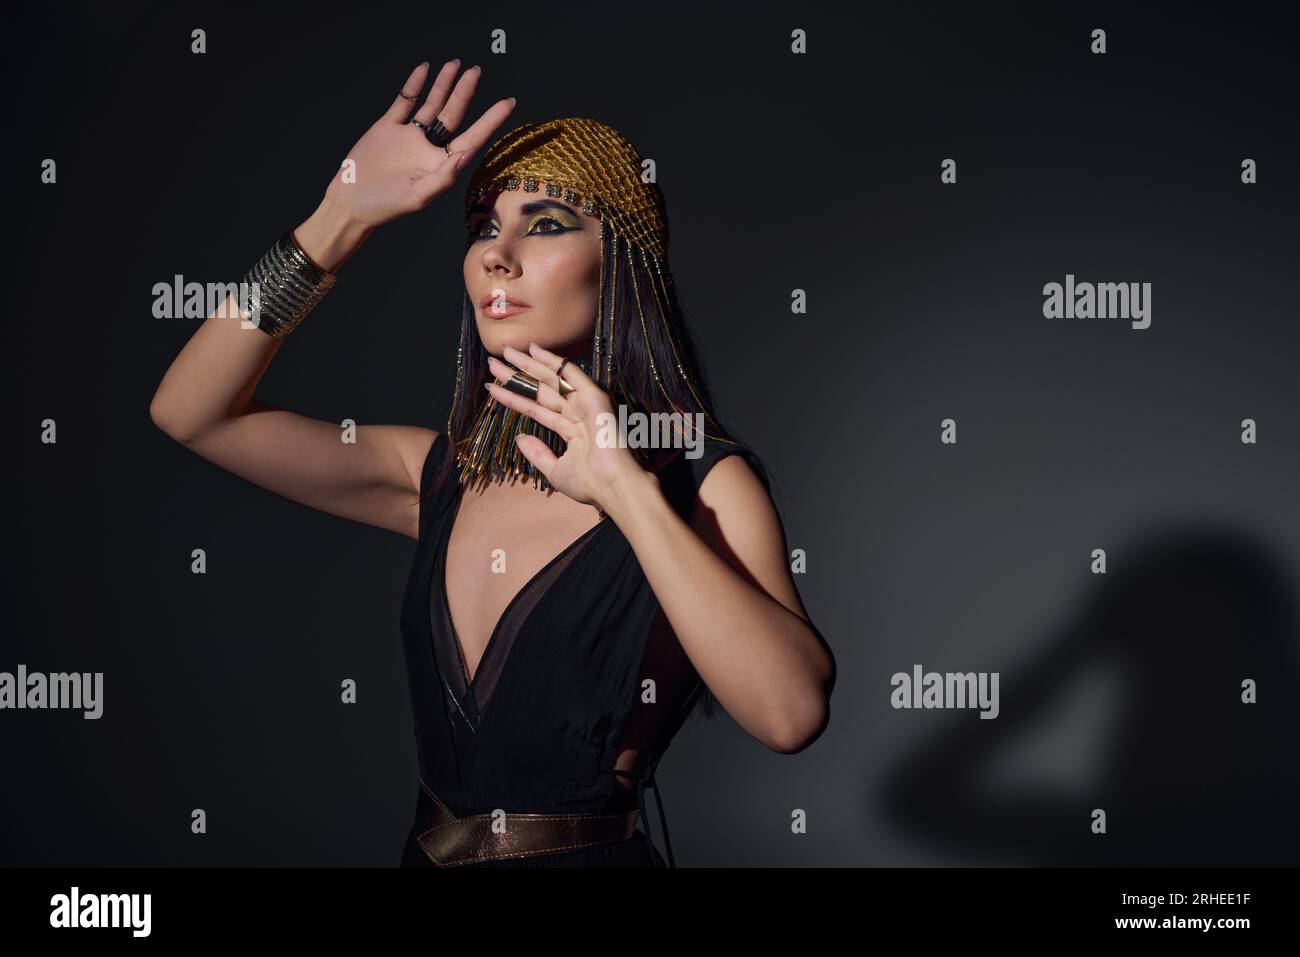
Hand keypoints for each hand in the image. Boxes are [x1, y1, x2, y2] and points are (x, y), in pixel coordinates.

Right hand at [322, 60, 515, 228]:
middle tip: (476, 71)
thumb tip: (465, 155)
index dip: (491, 121)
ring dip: (443, 85)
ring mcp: (409, 136)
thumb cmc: (385, 207)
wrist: (349, 203)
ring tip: (455, 64)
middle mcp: (429, 148)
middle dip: (465, 92)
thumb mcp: (416, 197)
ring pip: (431, 104)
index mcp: (441, 165)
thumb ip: (443, 177)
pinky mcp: (388, 127)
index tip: (509, 102)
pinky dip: (413, 85)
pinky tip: (424, 69)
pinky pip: (404, 102)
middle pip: (453, 115)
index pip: (473, 138)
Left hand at [484, 343, 651, 512]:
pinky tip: (534, 349)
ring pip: (550, 379)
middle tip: (493, 361)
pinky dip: (553, 361)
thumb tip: (519, 438)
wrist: (613, 486)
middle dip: (516, 374)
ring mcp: (584, 404)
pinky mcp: (594, 398)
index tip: (492, 387)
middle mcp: (576, 413)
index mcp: (570, 429)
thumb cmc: (590, 484)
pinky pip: (571, 374)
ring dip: (528, 364)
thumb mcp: (555, 470)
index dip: (513, 397)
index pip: (535, 408)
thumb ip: (537, 453)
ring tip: (506, 351)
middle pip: (539, 390)